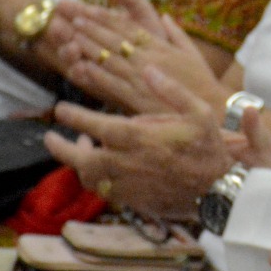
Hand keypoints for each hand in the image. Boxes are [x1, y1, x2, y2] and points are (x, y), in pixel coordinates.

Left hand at [45, 66, 270, 217]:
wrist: (220, 192)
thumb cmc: (210, 149)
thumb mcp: (198, 111)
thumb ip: (170, 89)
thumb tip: (147, 68)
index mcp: (135, 137)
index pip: (91, 125)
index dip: (72, 116)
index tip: (60, 109)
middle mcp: (124, 163)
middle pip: (78, 158)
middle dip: (59, 147)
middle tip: (49, 138)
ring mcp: (127, 186)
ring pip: (89, 177)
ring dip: (79, 164)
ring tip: (81, 151)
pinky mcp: (134, 202)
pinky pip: (106, 191)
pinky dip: (98, 179)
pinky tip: (105, 169)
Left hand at [57, 0, 228, 113]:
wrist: (214, 112)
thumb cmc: (203, 84)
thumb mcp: (193, 53)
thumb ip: (176, 33)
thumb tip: (164, 16)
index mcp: (159, 46)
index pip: (127, 27)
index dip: (104, 17)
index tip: (85, 8)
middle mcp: (148, 59)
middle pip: (113, 39)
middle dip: (89, 25)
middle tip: (67, 14)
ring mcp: (141, 79)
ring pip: (109, 59)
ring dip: (87, 45)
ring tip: (69, 34)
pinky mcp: (138, 100)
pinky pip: (113, 86)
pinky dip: (96, 76)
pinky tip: (80, 67)